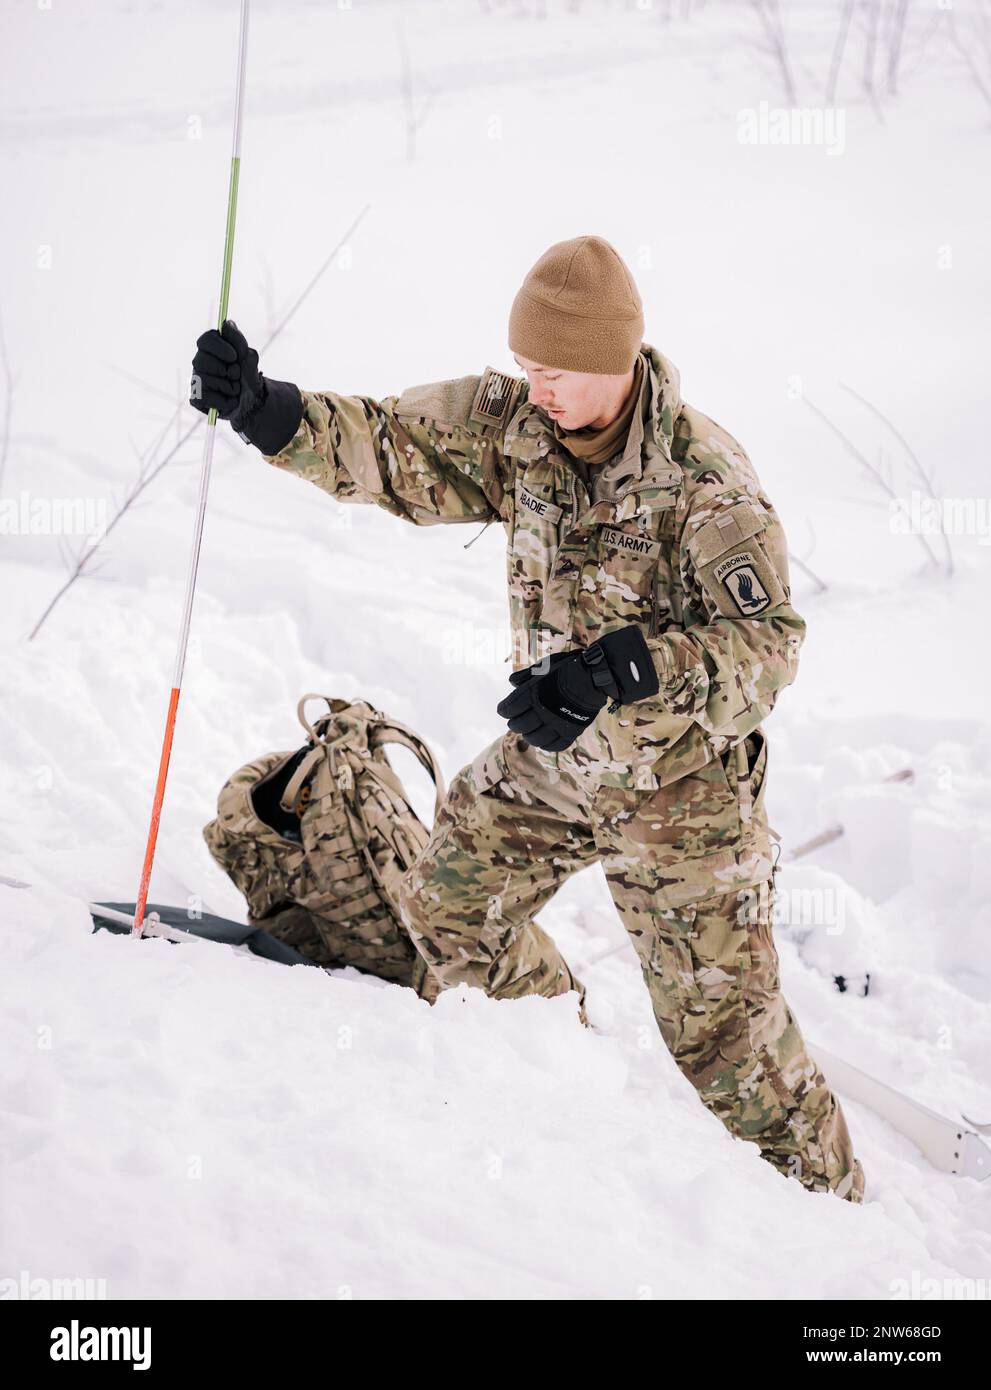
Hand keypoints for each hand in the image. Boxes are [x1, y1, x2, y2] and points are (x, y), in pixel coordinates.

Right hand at [189, 319, 302, 454]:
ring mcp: (196, 380)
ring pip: (204, 380)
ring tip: (236, 389)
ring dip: (228, 387)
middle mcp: (199, 362)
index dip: (219, 348)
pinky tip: (230, 401)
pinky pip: (204, 398)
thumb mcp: (248, 356)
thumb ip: (238, 340)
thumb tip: (226, 324)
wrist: (253, 400)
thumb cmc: (247, 375)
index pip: (205, 340)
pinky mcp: (196, 398)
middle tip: (236, 375)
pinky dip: (223, 401)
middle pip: (201, 361)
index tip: (234, 356)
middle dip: (225, 370)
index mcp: (210, 348)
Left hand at [496, 624, 659, 751]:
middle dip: (514, 723)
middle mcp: (541, 711)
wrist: (595, 676)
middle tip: (516, 721)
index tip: (504, 709)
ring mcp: (556, 723)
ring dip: (528, 735)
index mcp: (532, 694)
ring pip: (533, 738)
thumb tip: (512, 683)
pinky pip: (553, 746)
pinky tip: (543, 739)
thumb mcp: (544, 666)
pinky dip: (545, 745)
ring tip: (529, 732)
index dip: (504, 710)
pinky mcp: (570, 732)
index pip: (508, 709)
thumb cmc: (568, 668)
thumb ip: (526, 675)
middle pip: (518, 725)